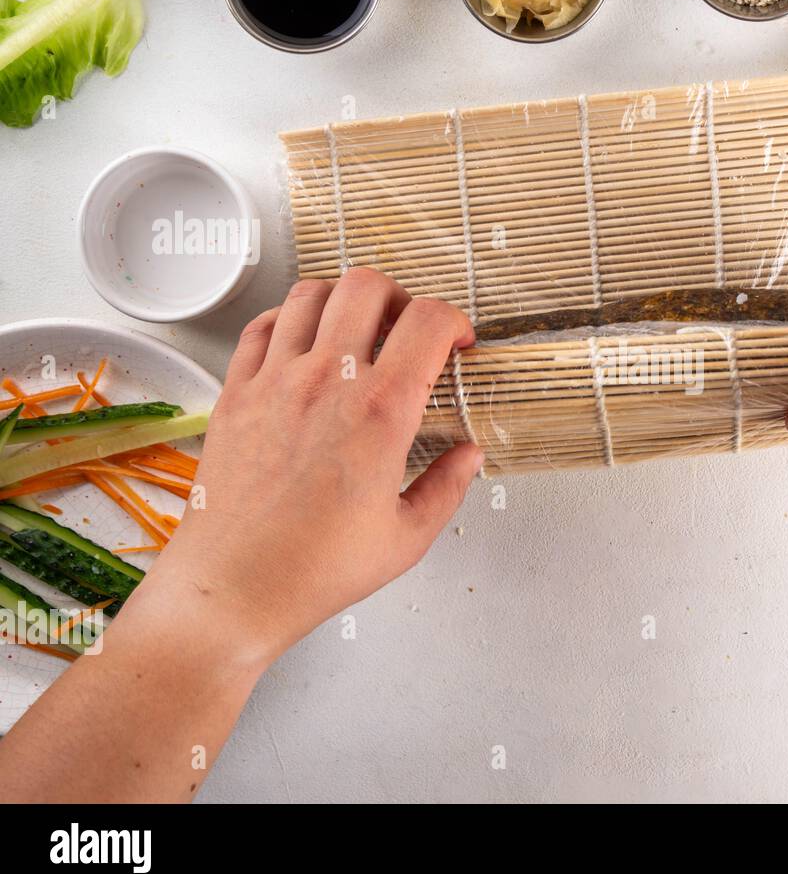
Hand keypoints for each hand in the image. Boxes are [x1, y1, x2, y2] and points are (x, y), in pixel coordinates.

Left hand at [146, 269, 481, 661]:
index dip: (455, 321)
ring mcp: (275, 381)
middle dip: (400, 297)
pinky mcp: (236, 393)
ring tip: (355, 330)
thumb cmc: (313, 569)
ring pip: (312, 293)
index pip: (429, 322)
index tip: (457, 341)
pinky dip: (288, 320)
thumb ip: (447, 487)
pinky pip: (261, 326)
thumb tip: (468, 458)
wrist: (233, 588)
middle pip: (368, 285)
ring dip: (343, 301)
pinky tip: (301, 345)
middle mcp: (328, 381)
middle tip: (407, 328)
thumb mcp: (406, 538)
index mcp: (381, 412)